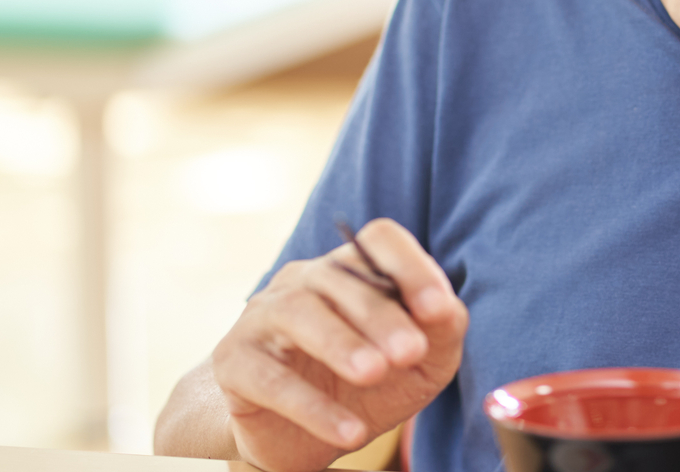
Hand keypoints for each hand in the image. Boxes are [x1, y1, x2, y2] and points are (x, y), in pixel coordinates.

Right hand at [209, 219, 467, 471]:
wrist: (302, 440)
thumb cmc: (367, 390)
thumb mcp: (421, 365)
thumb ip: (441, 332)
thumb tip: (446, 308)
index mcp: (352, 271)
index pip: (378, 240)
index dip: (410, 266)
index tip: (437, 309)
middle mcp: (303, 282)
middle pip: (340, 277)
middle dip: (380, 316)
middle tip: (409, 353)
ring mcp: (262, 317)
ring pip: (298, 313)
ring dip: (340, 343)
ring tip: (374, 374)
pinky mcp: (233, 362)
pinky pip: (268, 377)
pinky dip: (310, 406)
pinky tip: (349, 433)